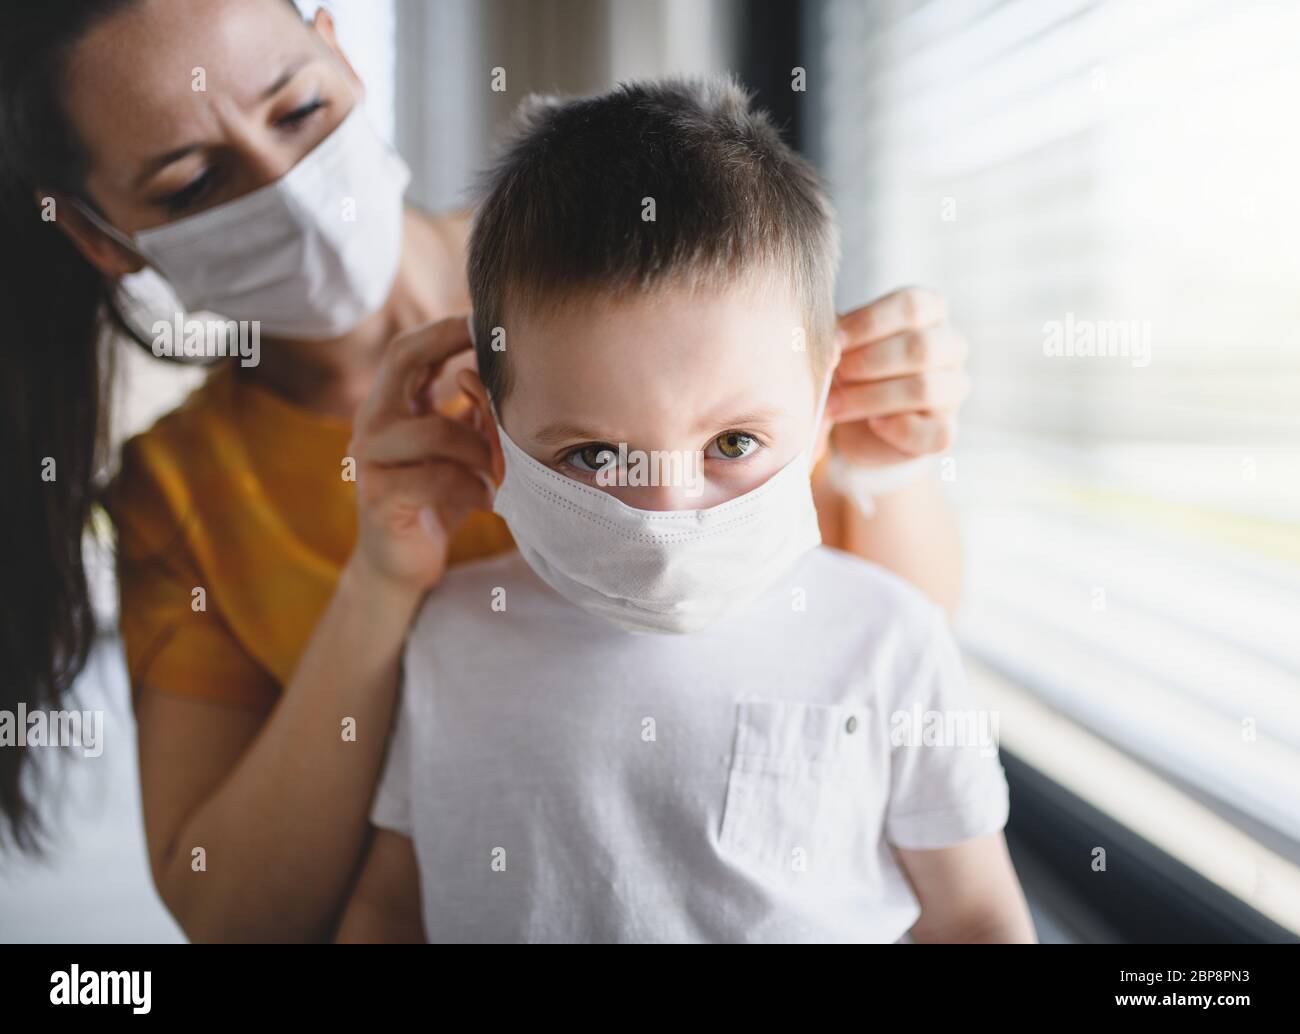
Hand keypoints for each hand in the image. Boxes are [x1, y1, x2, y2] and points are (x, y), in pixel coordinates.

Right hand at [346, 316, 494, 594]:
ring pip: (434, 430)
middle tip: (495, 353)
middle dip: (452, 346)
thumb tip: (509, 372)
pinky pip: (437, 479)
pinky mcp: (381, 498)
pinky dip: (473, 487)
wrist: (402, 564)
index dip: (444, 328)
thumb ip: (475, 412)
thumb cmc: (438, 498)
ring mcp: (370, 461)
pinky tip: (489, 500)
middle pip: (403, 360)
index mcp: (389, 406)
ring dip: (480, 446)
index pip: (407, 348)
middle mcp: (371, 424)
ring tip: (503, 467)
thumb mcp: (461, 449)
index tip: (485, 318)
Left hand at [827, 287, 969, 467]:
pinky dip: (898, 428)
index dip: (869, 323)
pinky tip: (873, 424)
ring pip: (925, 389)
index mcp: (930, 312)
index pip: (912, 305)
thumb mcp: (839, 345)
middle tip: (834, 374)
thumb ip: (837, 337)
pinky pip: (935, 432)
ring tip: (835, 405)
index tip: (833, 342)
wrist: (852, 421)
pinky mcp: (945, 429)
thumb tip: (826, 341)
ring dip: (871, 398)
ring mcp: (953, 389)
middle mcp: (950, 347)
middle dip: (869, 362)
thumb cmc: (849, 369)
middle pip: (920, 347)